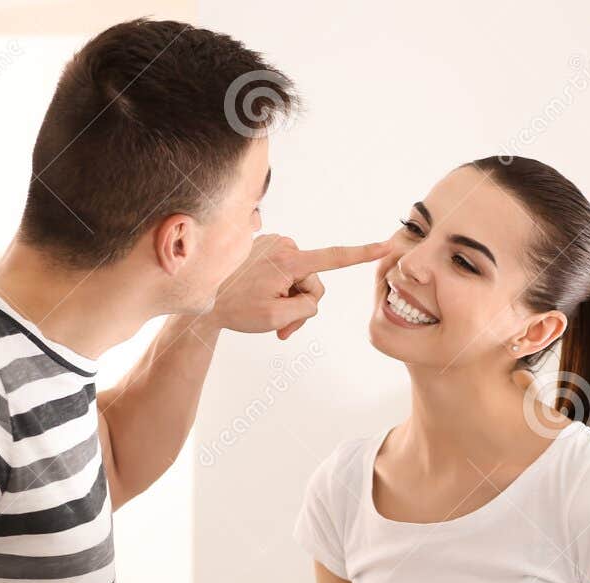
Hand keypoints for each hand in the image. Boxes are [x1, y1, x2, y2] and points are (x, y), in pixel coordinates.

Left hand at [207, 234, 389, 338]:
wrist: (201, 298)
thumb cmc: (236, 310)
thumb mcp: (277, 318)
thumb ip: (306, 308)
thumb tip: (310, 296)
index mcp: (289, 260)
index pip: (335, 258)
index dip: (364, 254)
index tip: (388, 245)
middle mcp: (284, 245)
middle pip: (314, 283)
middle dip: (301, 307)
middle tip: (282, 330)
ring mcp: (273, 244)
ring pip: (299, 280)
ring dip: (288, 301)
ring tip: (266, 316)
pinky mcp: (265, 247)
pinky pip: (285, 273)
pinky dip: (278, 289)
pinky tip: (259, 298)